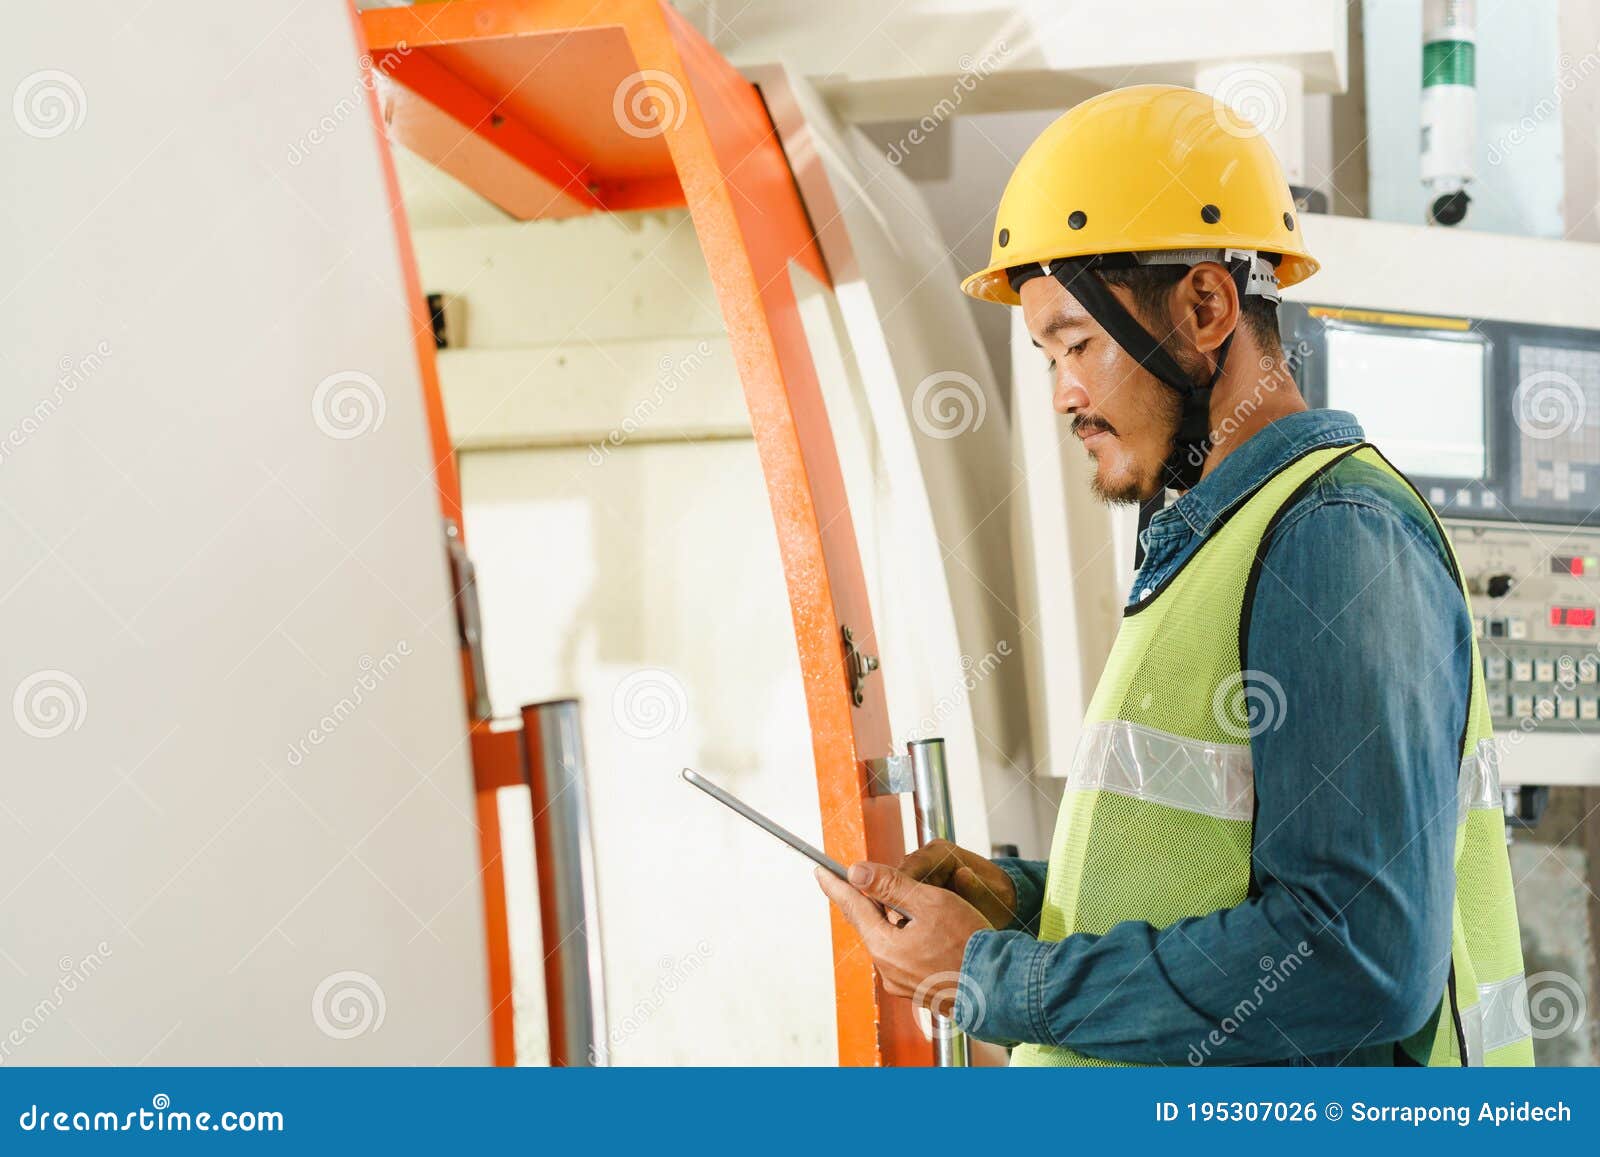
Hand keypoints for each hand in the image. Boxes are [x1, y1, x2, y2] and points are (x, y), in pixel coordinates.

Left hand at [814, 861, 990, 1016]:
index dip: (836, 885)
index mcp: (885, 947)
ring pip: (888, 939)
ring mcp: (903, 983)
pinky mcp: (919, 989)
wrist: (1001, 987)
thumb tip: (857, 873)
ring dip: (890, 918)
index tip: (820, 871)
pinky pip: (903, 955)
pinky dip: (905, 936)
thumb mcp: (930, 902)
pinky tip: (922, 928)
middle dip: (865, 900)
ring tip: (901, 900)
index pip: (853, 907)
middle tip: (855, 879)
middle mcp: (888, 970)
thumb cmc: (971, 944)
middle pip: (869, 924)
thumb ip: (890, 885)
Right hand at [896, 839, 1017, 929]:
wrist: (998, 900)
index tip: (900, 918)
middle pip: (897, 879)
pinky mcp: (917, 886)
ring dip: (897, 910)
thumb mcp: (990, 896)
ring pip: (896, 890)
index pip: (910, 867)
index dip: (900, 890)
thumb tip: (963, 875)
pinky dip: (903, 914)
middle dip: (895, 903)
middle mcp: (926, 858)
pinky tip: (907, 935)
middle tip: (899, 932)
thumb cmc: (997, 897)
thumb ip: (976, 888)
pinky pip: (902, 899)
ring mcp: (920, 872)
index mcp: (941, 853)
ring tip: (902, 936)